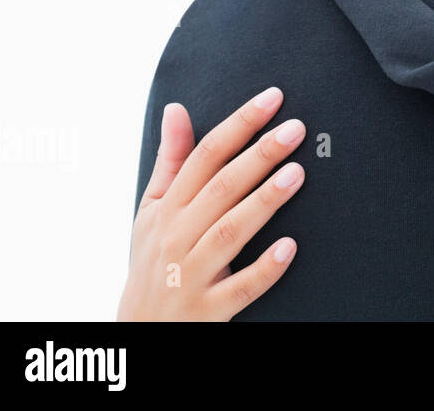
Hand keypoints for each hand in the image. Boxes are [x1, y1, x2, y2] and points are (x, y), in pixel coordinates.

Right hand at [118, 87, 305, 320]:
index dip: (239, 124)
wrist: (136, 334)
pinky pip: (240, 288)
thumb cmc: (150, 263)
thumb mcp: (150, 211)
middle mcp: (177, 237)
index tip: (272, 98)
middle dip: (259, 155)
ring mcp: (191, 275)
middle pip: (221, 188)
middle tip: (296, 128)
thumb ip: (170, 161)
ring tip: (297, 174)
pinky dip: (264, 268)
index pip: (205, 156)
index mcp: (168, 208)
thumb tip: (176, 109)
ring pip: (230, 233)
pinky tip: (290, 247)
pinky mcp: (208, 311)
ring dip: (264, 202)